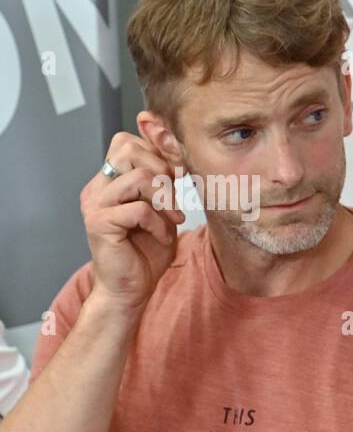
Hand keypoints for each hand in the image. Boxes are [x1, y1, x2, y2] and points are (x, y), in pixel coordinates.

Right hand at [81, 129, 184, 311]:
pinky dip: (159, 223)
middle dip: (162, 171)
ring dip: (165, 200)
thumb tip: (178, 155)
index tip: (177, 177)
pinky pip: (139, 209)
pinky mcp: (99, 223)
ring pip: (138, 177)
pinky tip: (161, 237)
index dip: (157, 154)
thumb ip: (165, 184)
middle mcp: (98, 188)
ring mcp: (95, 204)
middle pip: (128, 149)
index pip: (126, 142)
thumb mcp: (164, 210)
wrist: (131, 289)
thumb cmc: (147, 252)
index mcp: (110, 181)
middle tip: (173, 200)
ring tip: (171, 221)